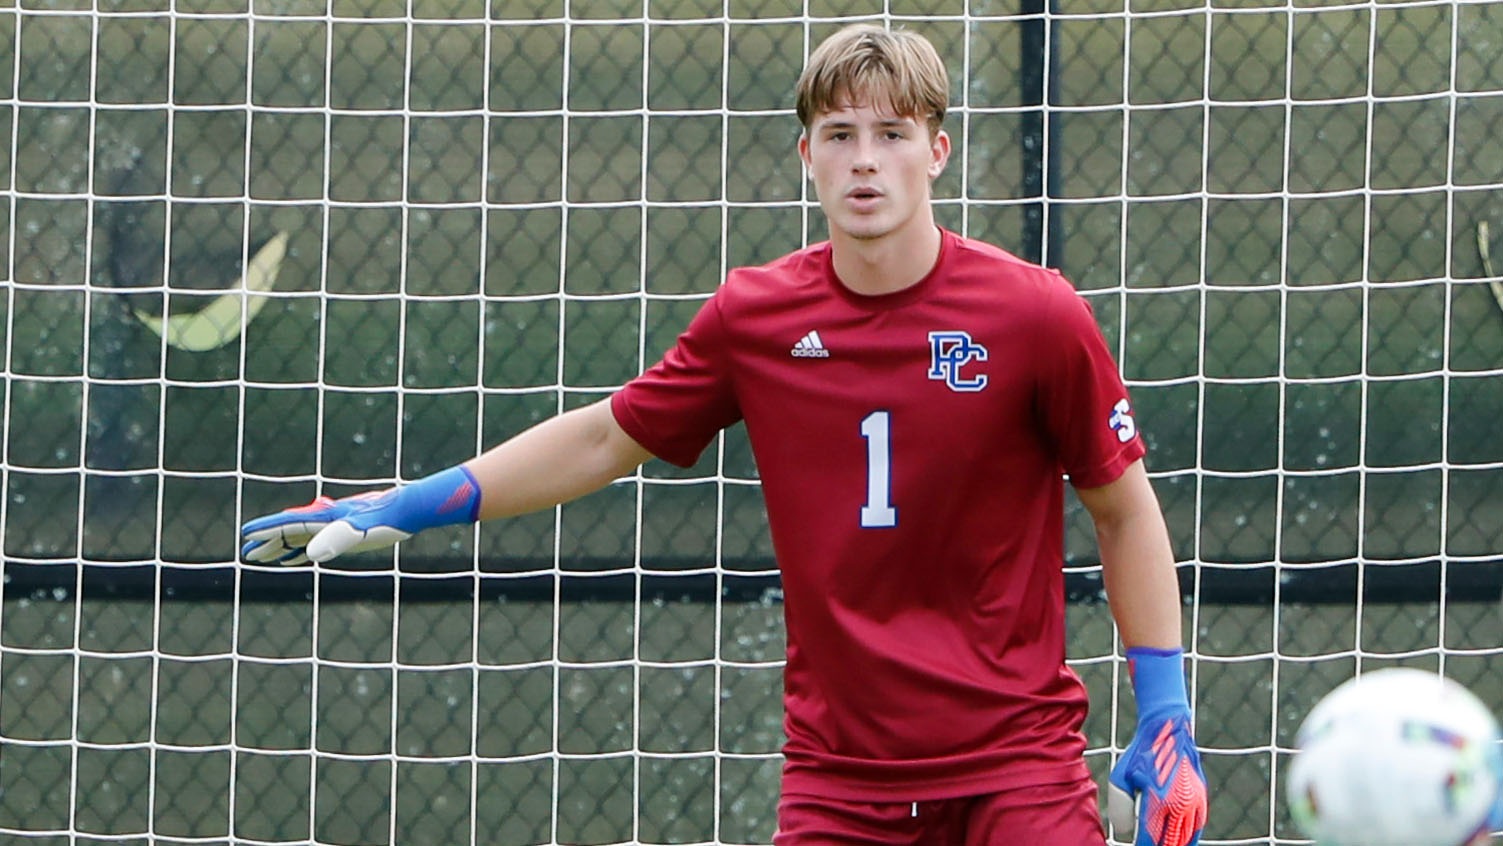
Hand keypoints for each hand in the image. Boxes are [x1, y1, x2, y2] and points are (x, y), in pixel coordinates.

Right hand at [240, 466, 479, 564]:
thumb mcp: (360, 533)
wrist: (407, 510)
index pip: (288, 523)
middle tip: (247, 555)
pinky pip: (315, 543)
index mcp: (324, 519)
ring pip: (300, 538)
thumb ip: (336, 540)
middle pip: (289, 531)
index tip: (245, 534)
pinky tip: (295, 559)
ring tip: (262, 558)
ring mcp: (334, 526)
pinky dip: (301, 551)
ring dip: (281, 547)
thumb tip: (311, 554)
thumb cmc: (385, 521)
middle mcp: (325, 520)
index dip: (267, 530)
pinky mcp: (345, 534)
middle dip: (268, 543)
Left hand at [1107, 648, 1207, 845]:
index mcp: (1159, 802)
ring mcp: (1194, 802)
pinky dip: (1187, 837)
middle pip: (1169, 843)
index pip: (1150, 841)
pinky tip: (1177, 839)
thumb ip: (1121, 808)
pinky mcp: (1201, 797)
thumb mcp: (1121, 777)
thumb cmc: (1141, 752)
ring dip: (1173, 845)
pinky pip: (1196, 826)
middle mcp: (1180, 805)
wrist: (1168, 729)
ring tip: (1159, 844)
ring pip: (1186, 839)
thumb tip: (1125, 832)